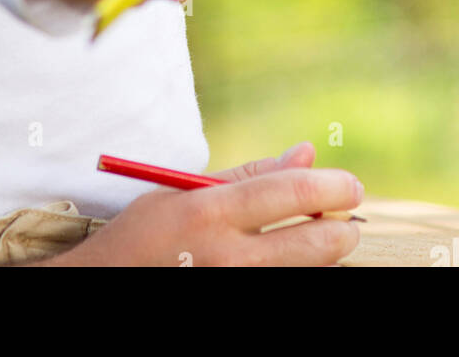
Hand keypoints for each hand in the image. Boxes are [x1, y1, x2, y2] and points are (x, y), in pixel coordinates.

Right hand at [41, 142, 365, 265]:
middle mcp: (228, 255)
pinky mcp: (240, 304)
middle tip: (351, 218)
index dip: (331, 186)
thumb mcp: (187, 191)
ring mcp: (236, 286)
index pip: (290, 193)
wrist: (107, 285)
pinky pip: (286, 284)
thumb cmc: (147, 231)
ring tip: (317, 238)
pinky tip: (288, 259)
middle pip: (313, 243)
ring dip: (323, 254)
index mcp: (211, 211)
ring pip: (307, 271)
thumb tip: (305, 153)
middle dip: (343, 229)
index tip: (351, 185)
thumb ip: (249, 174)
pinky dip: (297, 271)